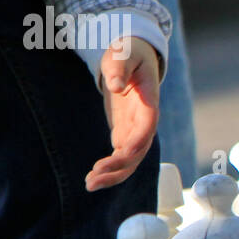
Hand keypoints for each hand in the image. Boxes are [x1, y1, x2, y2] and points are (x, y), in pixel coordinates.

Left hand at [87, 37, 160, 191]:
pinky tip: (92, 178)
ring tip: (89, 184)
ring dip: (113, 175)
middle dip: (119, 167)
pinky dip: (109, 169)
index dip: (137, 142)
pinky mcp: (126, 134)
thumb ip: (119, 67)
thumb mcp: (122, 54)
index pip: (148, 126)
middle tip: (94, 178)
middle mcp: (146, 121)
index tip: (120, 154)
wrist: (134, 58)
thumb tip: (113, 85)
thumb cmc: (128, 53)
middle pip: (139, 151)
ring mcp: (137, 130)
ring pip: (131, 160)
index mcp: (149, 101)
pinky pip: (122, 157)